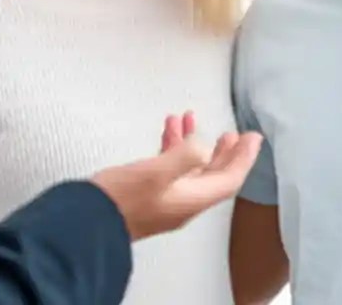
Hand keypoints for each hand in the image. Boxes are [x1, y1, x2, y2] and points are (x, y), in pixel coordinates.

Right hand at [90, 113, 262, 240]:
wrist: (88, 221)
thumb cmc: (119, 201)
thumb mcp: (154, 173)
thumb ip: (183, 156)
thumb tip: (202, 145)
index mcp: (192, 198)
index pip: (229, 178)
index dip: (244, 157)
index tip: (253, 138)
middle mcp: (183, 201)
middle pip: (213, 174)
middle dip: (224, 151)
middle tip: (232, 133)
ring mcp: (166, 199)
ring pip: (190, 168)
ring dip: (194, 143)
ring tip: (191, 119)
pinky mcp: (149, 194)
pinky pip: (170, 168)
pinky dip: (173, 147)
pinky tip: (167, 131)